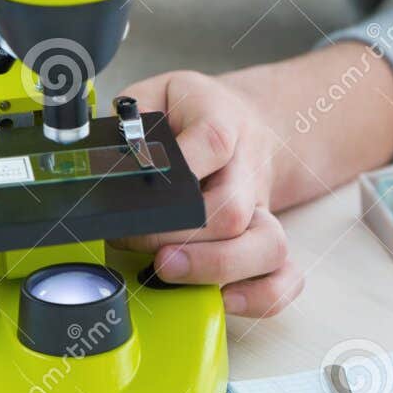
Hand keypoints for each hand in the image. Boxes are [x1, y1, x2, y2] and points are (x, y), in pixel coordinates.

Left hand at [114, 70, 303, 317]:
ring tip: (168, 270)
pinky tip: (224, 299)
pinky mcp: (269, 238)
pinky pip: (286, 275)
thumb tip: (105, 155)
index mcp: (222, 120)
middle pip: (232, 209)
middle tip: (138, 241)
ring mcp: (262, 207)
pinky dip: (262, 296)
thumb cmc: (194, 113)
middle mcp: (248, 167)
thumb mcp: (157, 94)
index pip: (213, 141)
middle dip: (181, 236)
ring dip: (216, 267)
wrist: (247, 121)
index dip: (180, 170)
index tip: (139, 186)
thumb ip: (131, 118)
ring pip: (267, 245)